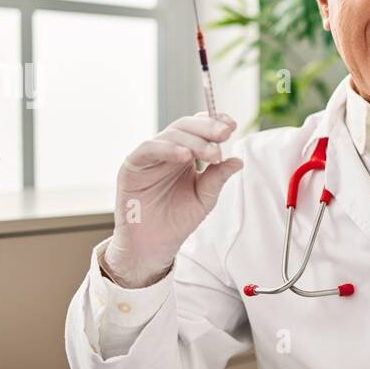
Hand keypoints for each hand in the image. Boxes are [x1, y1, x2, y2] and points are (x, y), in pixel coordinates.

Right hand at [102, 113, 242, 287]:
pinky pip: (148, 149)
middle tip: (225, 135)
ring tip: (212, 154)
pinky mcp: (132, 166)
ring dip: (194, 141)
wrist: (154, 246)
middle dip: (207, 128)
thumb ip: (218, 177)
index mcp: (185, 154)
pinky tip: (184, 156)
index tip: (232, 125)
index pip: (198, 128)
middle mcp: (167, 151)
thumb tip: (238, 160)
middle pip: (186, 127)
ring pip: (170, 135)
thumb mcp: (204, 198)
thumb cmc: (177, 221)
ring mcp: (149, 157)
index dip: (214, 122)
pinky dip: (167, 149)